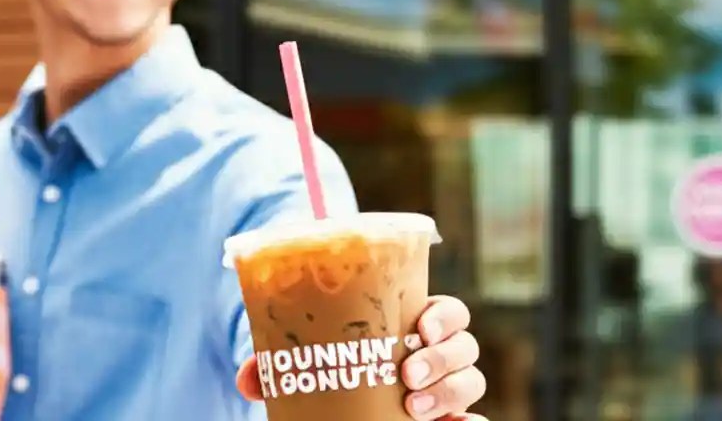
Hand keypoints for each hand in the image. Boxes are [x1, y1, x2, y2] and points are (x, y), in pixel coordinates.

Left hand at [236, 294, 487, 420]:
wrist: (341, 401)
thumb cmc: (333, 366)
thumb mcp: (310, 358)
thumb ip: (283, 361)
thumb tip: (249, 376)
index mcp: (415, 325)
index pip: (448, 311)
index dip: (444, 316)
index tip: (421, 326)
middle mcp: (439, 355)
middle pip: (465, 346)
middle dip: (442, 358)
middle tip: (408, 374)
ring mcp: (446, 389)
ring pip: (471, 382)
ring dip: (449, 392)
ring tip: (413, 408)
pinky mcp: (448, 418)